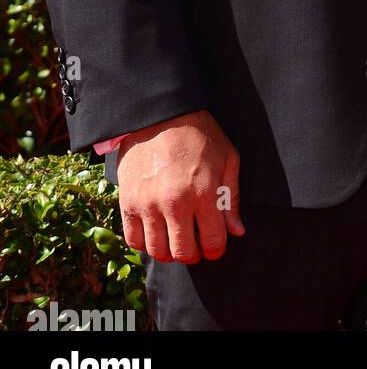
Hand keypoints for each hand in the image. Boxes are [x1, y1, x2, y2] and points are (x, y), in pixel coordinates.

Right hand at [115, 109, 245, 263]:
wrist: (160, 115)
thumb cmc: (199, 135)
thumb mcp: (227, 159)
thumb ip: (232, 198)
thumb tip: (236, 231)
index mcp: (203, 192)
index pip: (212, 241)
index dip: (216, 250)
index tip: (215, 248)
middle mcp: (175, 203)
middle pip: (183, 253)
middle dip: (193, 254)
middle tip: (196, 245)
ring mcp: (148, 204)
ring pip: (158, 251)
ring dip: (169, 252)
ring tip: (176, 239)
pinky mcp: (127, 202)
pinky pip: (133, 240)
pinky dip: (145, 244)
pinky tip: (156, 233)